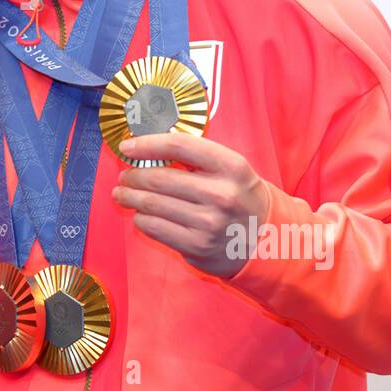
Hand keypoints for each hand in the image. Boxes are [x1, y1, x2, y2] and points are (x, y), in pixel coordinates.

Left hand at [110, 132, 270, 278]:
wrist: (267, 241)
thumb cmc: (240, 197)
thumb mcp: (231, 170)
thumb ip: (197, 157)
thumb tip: (149, 147)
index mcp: (231, 166)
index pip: (178, 146)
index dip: (147, 144)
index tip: (127, 147)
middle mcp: (221, 194)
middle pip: (159, 178)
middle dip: (133, 175)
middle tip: (124, 175)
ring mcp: (209, 222)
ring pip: (151, 204)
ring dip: (129, 196)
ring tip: (122, 193)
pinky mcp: (197, 246)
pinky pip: (154, 227)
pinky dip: (140, 218)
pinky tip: (140, 214)